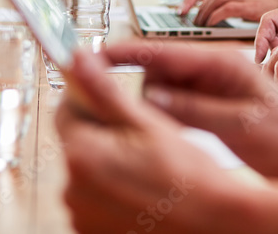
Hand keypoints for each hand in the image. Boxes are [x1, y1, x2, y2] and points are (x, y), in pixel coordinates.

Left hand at [56, 49, 228, 233]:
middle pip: (78, 142)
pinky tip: (142, 187)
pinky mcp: (92, 230)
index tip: (111, 97)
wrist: (212, 223)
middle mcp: (73, 189)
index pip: (66, 110)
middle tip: (142, 134)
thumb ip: (105, 90)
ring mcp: (82, 214)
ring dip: (110, 162)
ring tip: (147, 165)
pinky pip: (96, 197)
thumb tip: (80, 60)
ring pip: (88, 170)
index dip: (89, 98)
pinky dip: (114, 189)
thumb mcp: (148, 122)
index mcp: (83, 156)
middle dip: (103, 133)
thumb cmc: (188, 178)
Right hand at [101, 41, 277, 179]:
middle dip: (133, 83)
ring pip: (162, 86)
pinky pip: (174, 102)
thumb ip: (195, 110)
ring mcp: (212, 85)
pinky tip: (156, 128)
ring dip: (147, 100)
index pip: (162, 53)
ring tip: (138, 118)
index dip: (124, 53)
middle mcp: (214, 69)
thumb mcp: (239, 126)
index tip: (91, 56)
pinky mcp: (211, 102)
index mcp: (221, 65)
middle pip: (156, 67)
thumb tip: (150, 97)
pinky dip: (160, 112)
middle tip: (112, 100)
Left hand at [179, 0, 277, 25]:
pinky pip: (226, 8)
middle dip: (191, 2)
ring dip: (203, 11)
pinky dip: (215, 16)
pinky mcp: (249, 3)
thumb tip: (200, 10)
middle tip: (183, 15)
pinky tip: (210, 24)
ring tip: (198, 23)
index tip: (181, 8)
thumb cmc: (260, 3)